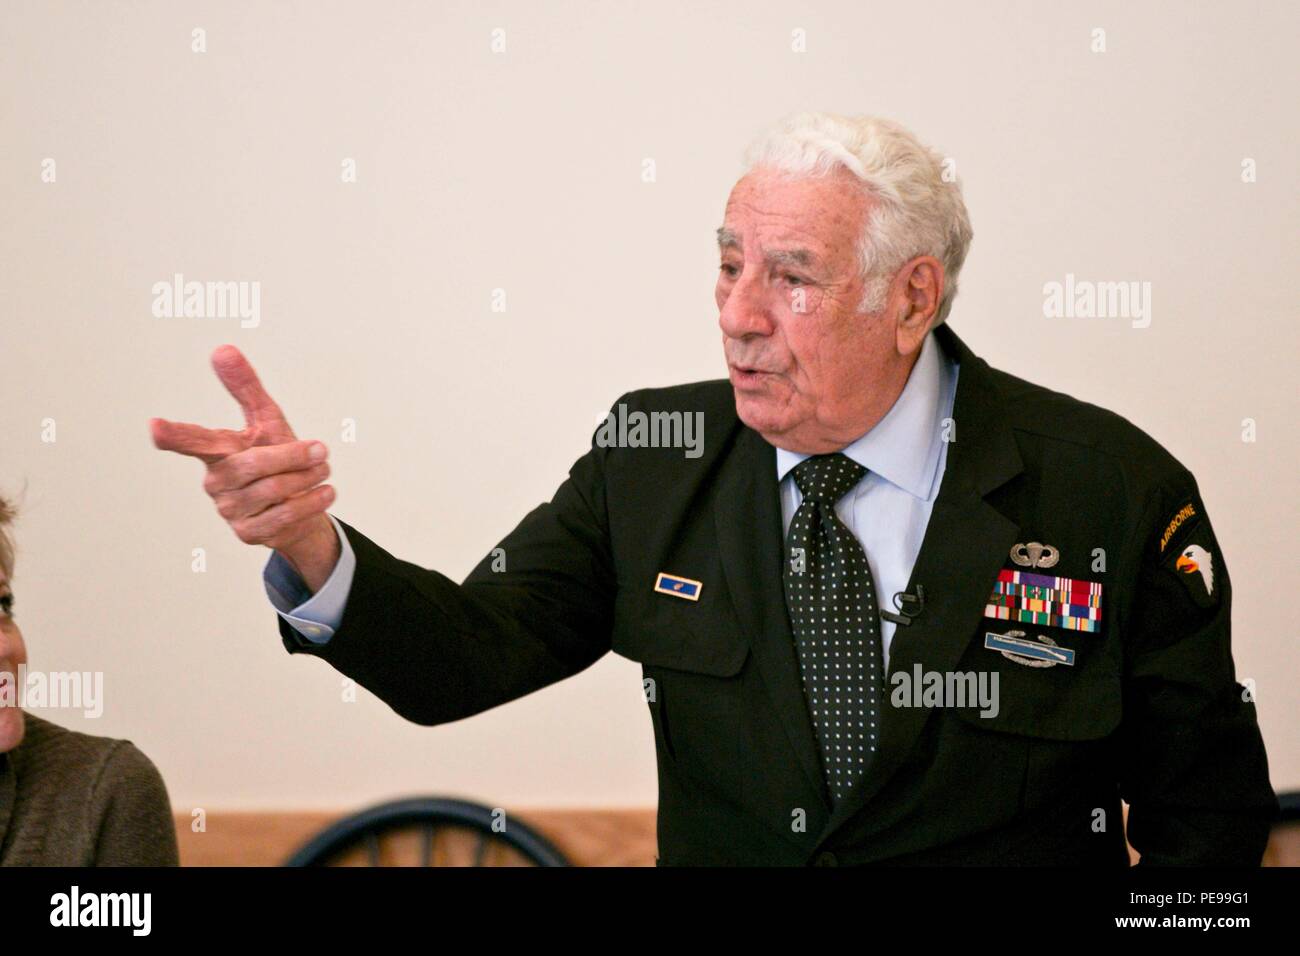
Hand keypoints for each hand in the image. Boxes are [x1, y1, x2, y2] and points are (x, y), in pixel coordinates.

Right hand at [150, 345, 340, 591]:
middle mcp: (216, 482)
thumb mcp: (266, 420)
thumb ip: (246, 388)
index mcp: (216, 451)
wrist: (303, 506)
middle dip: (292, 455)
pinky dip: (312, 501)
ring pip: (273, 490)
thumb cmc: (279, 459)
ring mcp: (229, 511)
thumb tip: (223, 349)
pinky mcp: (248, 533)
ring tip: (323, 470)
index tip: (155, 427)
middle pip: (252, 464)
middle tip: (321, 449)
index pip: (192, 440)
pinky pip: (284, 516)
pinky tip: (325, 492)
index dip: (174, 434)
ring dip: (307, 477)